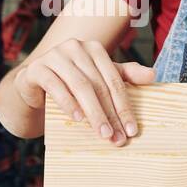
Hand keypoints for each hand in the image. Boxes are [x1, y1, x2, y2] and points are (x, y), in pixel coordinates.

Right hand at [15, 38, 154, 145]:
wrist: (33, 86)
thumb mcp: (98, 79)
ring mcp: (54, 56)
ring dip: (93, 112)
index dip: (124, 106)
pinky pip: (55, 86)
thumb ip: (124, 76)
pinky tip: (78, 119)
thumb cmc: (70, 83)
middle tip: (117, 138)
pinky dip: (68, 103)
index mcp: (93, 48)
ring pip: (80, 86)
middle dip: (110, 114)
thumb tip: (153, 75)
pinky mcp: (37, 68)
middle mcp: (74, 47)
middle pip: (98, 84)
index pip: (114, 80)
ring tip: (102, 134)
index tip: (132, 130)